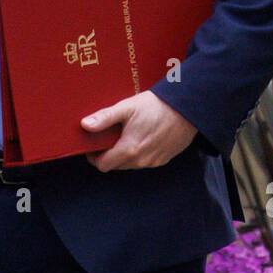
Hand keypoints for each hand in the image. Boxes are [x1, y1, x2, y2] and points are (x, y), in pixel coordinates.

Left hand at [80, 90, 197, 171]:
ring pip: (130, 164)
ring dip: (124, 154)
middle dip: (109, 154)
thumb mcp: (127, 107)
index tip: (94, 146)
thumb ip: (105, 118)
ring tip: (127, 135)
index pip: (103, 165)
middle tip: (109, 137)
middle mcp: (141, 161)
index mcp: (129, 150)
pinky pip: (145, 162)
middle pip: (116, 165)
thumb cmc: (156, 106)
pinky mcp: (164, 159)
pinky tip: (142, 137)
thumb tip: (85, 125)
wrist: (187, 108)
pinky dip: (139, 154)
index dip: (94, 157)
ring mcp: (153, 162)